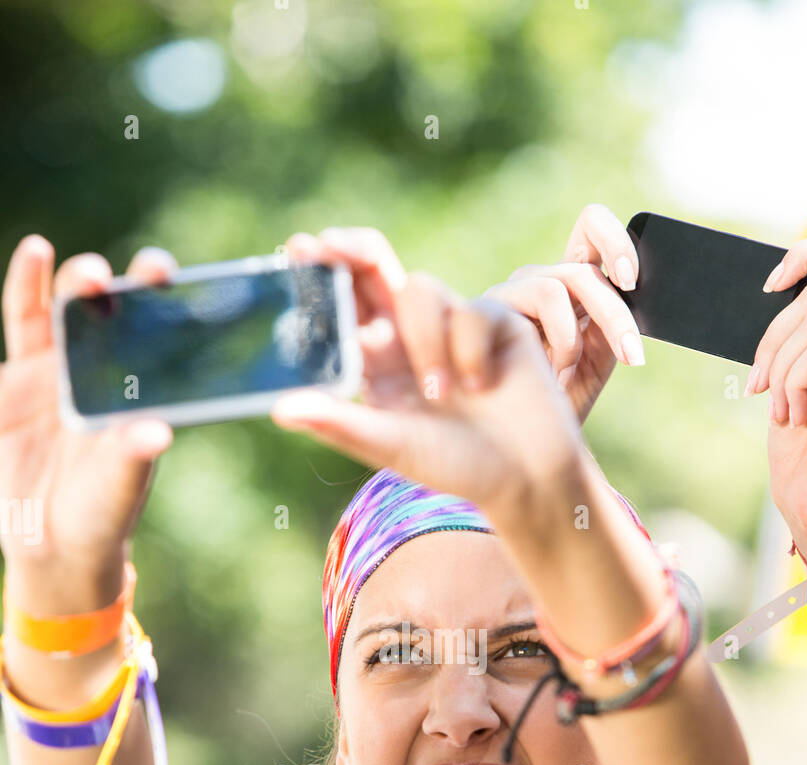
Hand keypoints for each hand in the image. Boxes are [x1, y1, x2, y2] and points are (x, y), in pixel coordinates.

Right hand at [0, 236, 174, 573]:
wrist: (51, 538)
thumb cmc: (102, 511)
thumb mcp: (119, 487)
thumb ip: (132, 456)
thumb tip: (156, 432)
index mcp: (144, 390)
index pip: (169, 340)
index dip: (185, 317)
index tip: (202, 296)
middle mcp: (109, 367)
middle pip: (126, 312)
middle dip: (139, 285)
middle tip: (153, 273)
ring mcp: (64, 366)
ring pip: (74, 309)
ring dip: (82, 281)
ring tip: (90, 270)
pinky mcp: (21, 375)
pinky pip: (24, 321)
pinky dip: (25, 285)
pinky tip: (35, 250)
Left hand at [271, 228, 584, 519]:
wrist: (527, 476)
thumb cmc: (456, 467)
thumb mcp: (391, 446)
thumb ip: (339, 423)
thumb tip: (279, 409)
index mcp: (375, 362)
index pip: (341, 306)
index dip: (318, 277)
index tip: (294, 254)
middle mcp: (409, 336)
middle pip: (374, 268)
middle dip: (352, 250)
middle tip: (328, 245)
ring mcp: (452, 324)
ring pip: (421, 290)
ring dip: (426, 341)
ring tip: (442, 394)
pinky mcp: (495, 320)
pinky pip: (470, 310)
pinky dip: (470, 350)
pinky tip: (484, 386)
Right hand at [480, 203, 644, 425]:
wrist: (518, 439)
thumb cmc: (559, 400)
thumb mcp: (598, 361)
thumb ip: (616, 325)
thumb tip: (644, 298)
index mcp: (572, 283)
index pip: (593, 230)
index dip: (617, 241)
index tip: (633, 282)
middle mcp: (542, 279)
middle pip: (584, 260)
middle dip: (615, 311)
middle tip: (631, 354)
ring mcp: (513, 291)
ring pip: (561, 284)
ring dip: (576, 338)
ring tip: (568, 375)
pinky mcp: (489, 307)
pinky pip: (538, 301)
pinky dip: (557, 343)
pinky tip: (551, 375)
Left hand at [746, 232, 806, 574]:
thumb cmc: (804, 453)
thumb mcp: (795, 381)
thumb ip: (800, 334)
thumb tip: (791, 272)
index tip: (768, 284)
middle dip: (772, 339)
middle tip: (760, 386)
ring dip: (779, 368)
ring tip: (782, 409)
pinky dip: (793, 381)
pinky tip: (795, 415)